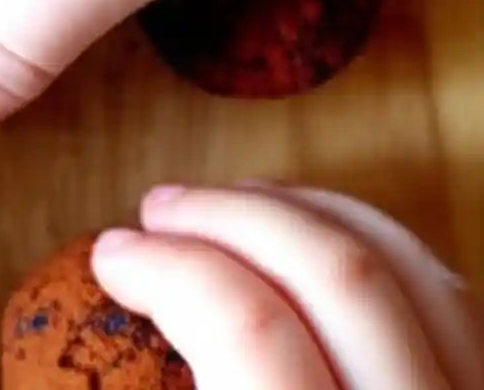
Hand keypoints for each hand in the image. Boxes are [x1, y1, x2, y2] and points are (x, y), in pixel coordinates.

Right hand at [91, 184, 483, 387]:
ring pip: (408, 267)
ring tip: (228, 208)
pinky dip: (369, 244)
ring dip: (302, 214)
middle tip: (160, 210)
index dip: (166, 270)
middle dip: (231, 215)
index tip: (113, 255)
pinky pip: (449, 293)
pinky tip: (308, 243)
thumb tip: (90, 307)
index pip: (247, 329)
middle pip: (338, 273)